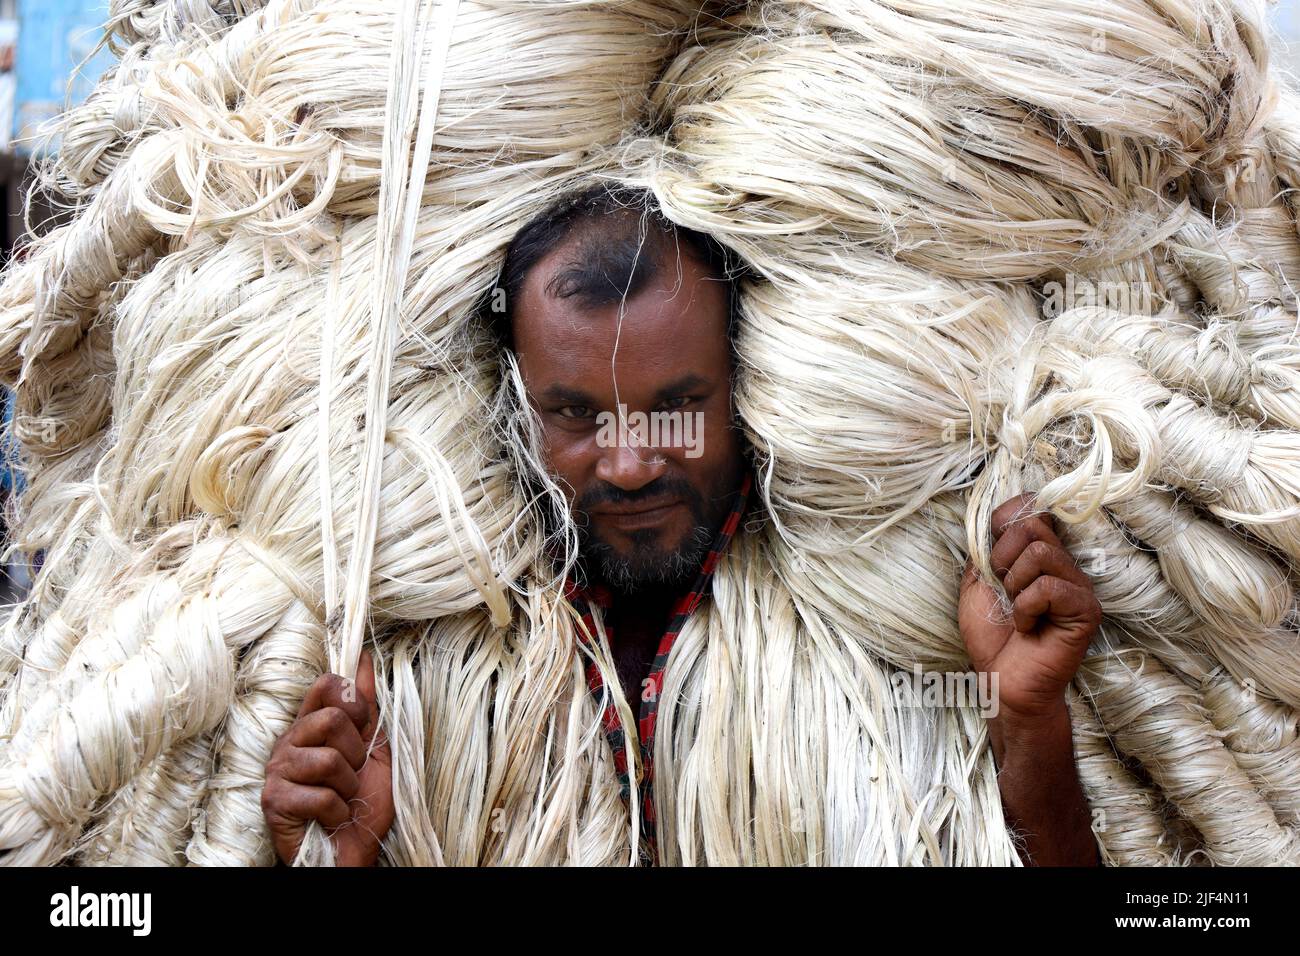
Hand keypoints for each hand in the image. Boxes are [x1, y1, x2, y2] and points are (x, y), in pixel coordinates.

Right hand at [261, 649, 394, 865]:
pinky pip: (321, 795)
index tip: (362, 727)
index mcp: (311, 726)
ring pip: (329, 759)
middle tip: (352, 774)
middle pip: (333, 718)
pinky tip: (329, 817)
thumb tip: (365, 658)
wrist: (352, 850)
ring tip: (341, 797)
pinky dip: (338, 810)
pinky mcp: (273, 800)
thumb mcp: (374, 751)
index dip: (355, 703)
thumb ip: (368, 709)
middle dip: (357, 752)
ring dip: (348, 786)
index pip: (326, 684)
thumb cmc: (361, 804)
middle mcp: (290, 742)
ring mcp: (277, 770)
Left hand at [959, 492, 1101, 721]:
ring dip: (1014, 586)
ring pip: (1042, 553)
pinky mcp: (1086, 609)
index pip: (1028, 508)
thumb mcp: (976, 583)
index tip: (991, 559)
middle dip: (1002, 558)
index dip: (1003, 524)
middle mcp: (1062, 565)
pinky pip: (1050, 587)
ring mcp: (1078, 586)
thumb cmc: (991, 636)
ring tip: (1016, 611)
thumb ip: (987, 548)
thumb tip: (998, 514)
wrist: (1002, 682)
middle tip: (1002, 591)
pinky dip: (1027, 607)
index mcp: (1038, 555)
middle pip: (1033, 525)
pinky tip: (1028, 627)